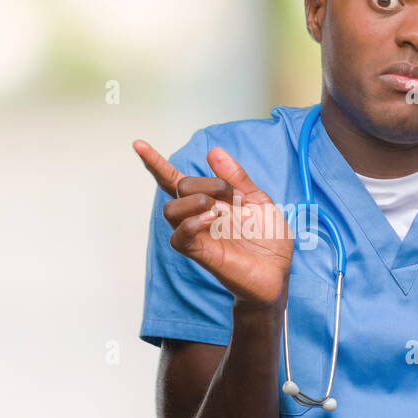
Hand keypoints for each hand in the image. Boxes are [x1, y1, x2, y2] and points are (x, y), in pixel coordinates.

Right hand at [133, 139, 293, 308]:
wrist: (278, 273)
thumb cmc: (269, 241)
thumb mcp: (258, 200)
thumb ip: (237, 178)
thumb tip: (213, 152)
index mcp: (210, 202)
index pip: (176, 180)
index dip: (156, 163)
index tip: (139, 144)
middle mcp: (199, 217)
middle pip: (178, 186)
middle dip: (205, 182)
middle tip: (232, 197)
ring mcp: (198, 235)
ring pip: (169, 210)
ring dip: (193, 201)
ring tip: (217, 210)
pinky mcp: (201, 254)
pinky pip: (179, 237)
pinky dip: (191, 223)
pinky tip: (212, 219)